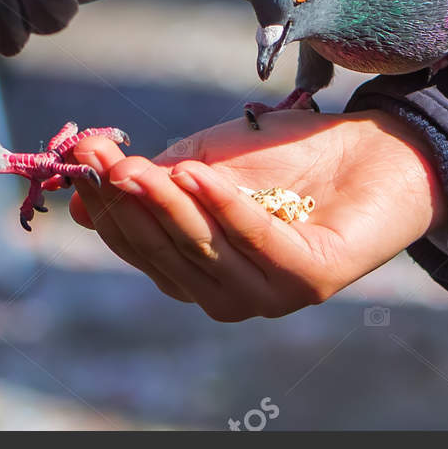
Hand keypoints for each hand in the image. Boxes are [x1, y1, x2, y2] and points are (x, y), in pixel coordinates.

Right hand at [69, 110, 447, 321]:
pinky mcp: (309, 280)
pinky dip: (224, 205)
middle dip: (132, 205)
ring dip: (170, 207)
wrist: (371, 152)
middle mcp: (228, 295)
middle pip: (168, 252)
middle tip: (106, 161)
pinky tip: (197, 172)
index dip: (108, 207)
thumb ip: (150, 181)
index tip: (82, 163)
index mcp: (196, 273)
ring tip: (143, 167)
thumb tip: (76, 187)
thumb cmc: (283, 160)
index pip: (139, 247)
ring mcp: (269, 294)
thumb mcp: (202, 164)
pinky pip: (257, 239)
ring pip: (206, 250)